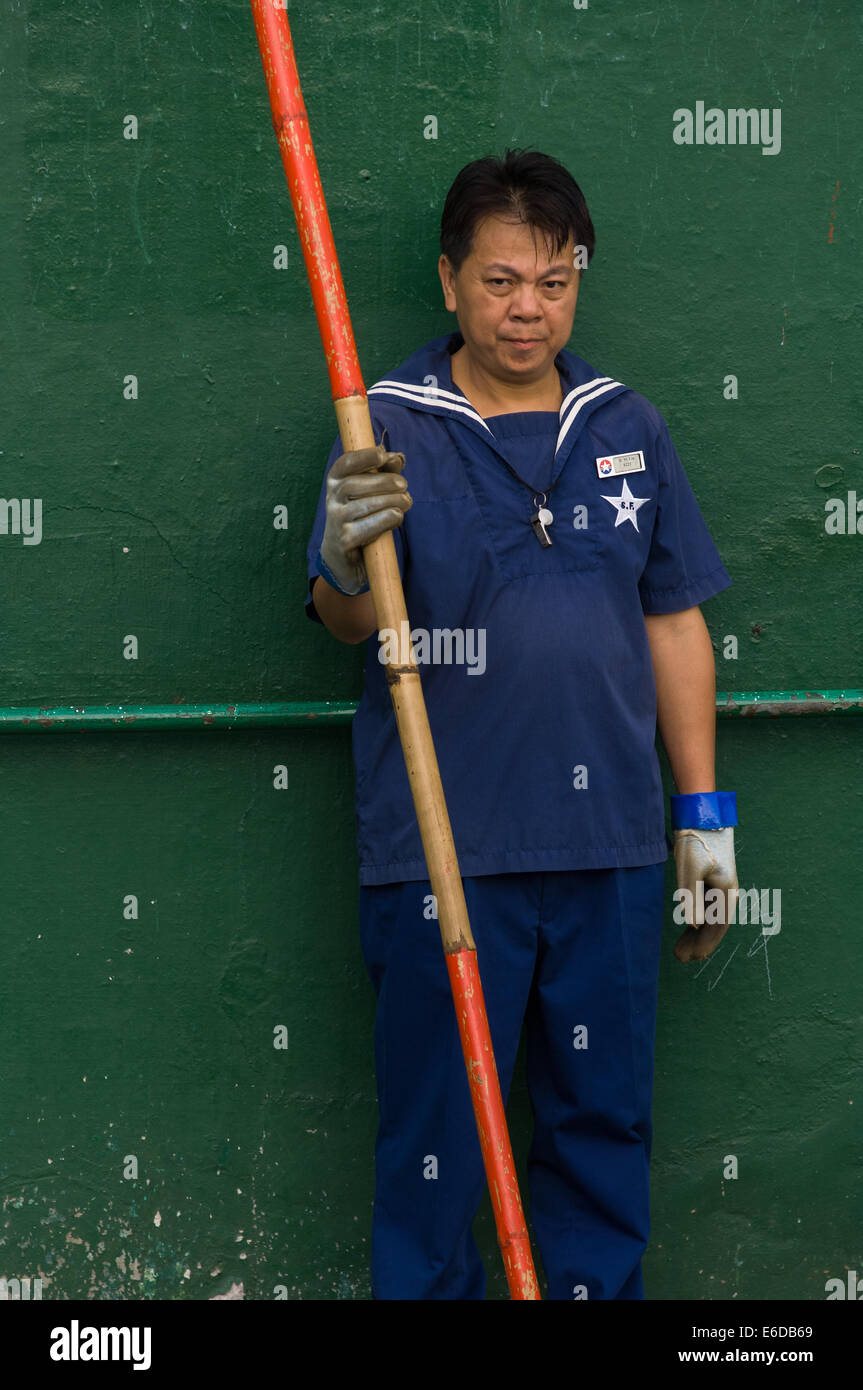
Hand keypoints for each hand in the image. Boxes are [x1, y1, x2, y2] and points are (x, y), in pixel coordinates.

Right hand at [320, 444, 411, 593]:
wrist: (345, 558)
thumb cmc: (362, 516)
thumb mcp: (372, 492)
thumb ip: (385, 473)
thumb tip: (398, 458)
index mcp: (335, 482)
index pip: (344, 464)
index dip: (363, 457)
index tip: (383, 454)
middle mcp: (331, 500)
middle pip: (353, 484)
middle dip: (383, 481)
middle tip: (404, 484)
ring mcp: (336, 521)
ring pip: (363, 506)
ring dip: (390, 501)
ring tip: (406, 501)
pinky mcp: (345, 541)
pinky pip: (367, 528)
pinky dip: (386, 520)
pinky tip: (397, 516)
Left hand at [673, 826, 737, 962]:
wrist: (701, 816)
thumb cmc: (696, 842)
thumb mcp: (690, 870)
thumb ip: (691, 897)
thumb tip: (695, 925)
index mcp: (726, 891)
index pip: (718, 925)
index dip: (706, 944)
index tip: (693, 958)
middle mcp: (726, 892)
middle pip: (714, 925)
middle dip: (699, 944)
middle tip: (681, 959)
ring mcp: (718, 886)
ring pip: (709, 917)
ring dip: (696, 934)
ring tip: (679, 950)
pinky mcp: (709, 881)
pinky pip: (704, 906)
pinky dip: (695, 920)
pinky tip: (686, 929)